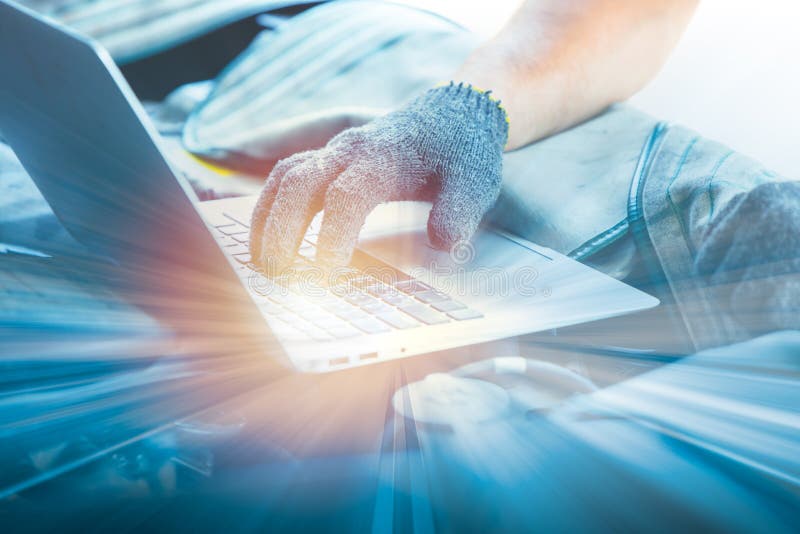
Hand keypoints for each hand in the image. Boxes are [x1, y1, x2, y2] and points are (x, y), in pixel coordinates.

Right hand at [249, 82, 508, 273]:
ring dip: (266, 218)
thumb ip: (459, 214)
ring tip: (260, 262)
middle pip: (300, 184)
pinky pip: (285, 175)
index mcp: (386, 158)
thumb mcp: (475, 184)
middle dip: (282, 230)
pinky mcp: (328, 157)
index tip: (327, 272)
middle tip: (277, 276)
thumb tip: (442, 245)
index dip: (333, 233)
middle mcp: (351, 150)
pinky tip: (266, 237)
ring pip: (284, 177)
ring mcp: (335, 151)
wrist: (454, 112)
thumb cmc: (463, 153)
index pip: (347, 195)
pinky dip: (269, 205)